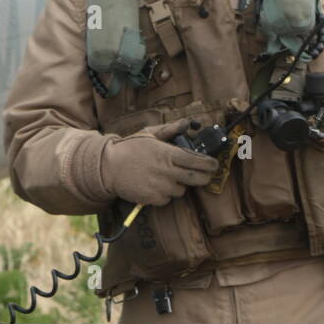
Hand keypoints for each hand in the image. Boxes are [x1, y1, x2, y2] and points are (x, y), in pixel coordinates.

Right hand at [99, 119, 219, 205]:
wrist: (108, 166)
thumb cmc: (130, 148)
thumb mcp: (149, 133)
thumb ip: (169, 129)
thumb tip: (185, 123)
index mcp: (168, 154)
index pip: (197, 161)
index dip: (210, 164)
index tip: (214, 165)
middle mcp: (167, 171)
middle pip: (196, 179)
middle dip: (204, 178)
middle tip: (205, 175)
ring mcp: (160, 187)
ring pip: (181, 190)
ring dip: (179, 185)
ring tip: (167, 177)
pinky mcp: (153, 199)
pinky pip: (167, 199)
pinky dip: (165, 194)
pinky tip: (156, 185)